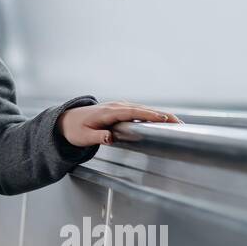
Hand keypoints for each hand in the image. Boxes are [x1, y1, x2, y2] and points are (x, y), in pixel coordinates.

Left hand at [58, 101, 182, 147]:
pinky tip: (163, 121)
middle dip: (161, 115)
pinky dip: (152, 115)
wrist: (67, 121)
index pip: (131, 112)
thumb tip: (110, 138)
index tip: (162, 119)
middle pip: (142, 109)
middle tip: (179, 123)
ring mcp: (118, 107)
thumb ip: (97, 137)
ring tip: (177, 123)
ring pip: (143, 109)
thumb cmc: (75, 130)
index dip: (148, 115)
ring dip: (160, 115)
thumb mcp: (83, 137)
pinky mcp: (120, 111)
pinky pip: (139, 111)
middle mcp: (115, 107)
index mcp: (107, 112)